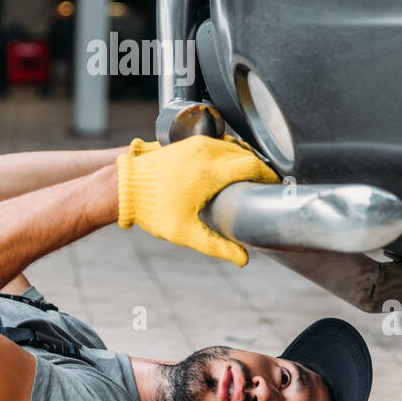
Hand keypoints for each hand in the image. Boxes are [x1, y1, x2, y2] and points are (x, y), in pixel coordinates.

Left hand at [117, 134, 277, 265]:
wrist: (126, 187)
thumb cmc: (154, 209)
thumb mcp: (185, 232)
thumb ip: (217, 246)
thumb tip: (243, 259)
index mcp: (210, 172)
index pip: (253, 166)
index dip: (269, 176)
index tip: (275, 186)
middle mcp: (205, 152)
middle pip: (247, 154)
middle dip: (260, 168)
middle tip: (266, 185)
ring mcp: (196, 143)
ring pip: (234, 146)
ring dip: (246, 158)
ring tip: (252, 177)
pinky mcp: (188, 141)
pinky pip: (219, 141)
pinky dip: (230, 152)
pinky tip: (231, 167)